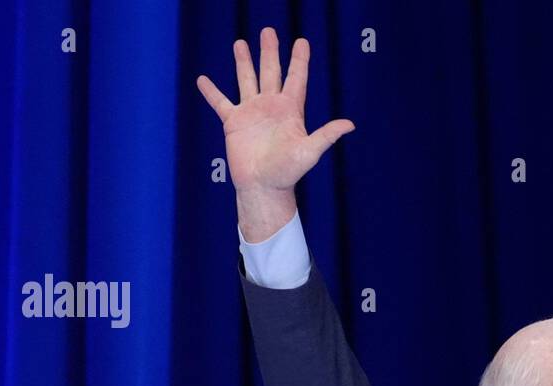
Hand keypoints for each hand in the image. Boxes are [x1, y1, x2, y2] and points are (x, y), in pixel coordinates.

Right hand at [197, 29, 354, 240]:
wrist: (263, 187)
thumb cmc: (288, 172)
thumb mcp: (309, 151)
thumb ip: (327, 135)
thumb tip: (350, 124)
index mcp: (290, 110)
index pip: (296, 78)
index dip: (299, 60)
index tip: (302, 41)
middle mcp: (271, 107)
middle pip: (271, 72)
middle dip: (270, 51)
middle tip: (268, 31)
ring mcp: (251, 113)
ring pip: (247, 80)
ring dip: (243, 62)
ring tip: (240, 43)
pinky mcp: (233, 124)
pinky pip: (220, 102)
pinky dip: (211, 91)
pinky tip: (202, 79)